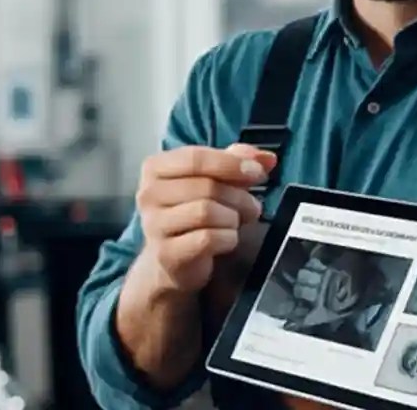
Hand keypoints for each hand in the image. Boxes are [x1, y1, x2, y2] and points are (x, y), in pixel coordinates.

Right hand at [135, 143, 275, 293]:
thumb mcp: (214, 178)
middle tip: (252, 206)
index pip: (195, 157)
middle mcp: (148, 194)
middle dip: (238, 196)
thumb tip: (268, 158)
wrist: (174, 259)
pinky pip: (207, 239)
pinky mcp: (166, 253)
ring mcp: (154, 225)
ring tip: (235, 223)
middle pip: (205, 186)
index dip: (231, 163)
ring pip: (206, 212)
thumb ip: (238, 161)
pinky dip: (227, 238)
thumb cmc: (193, 211)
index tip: (258, 172)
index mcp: (156, 168)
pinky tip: (226, 240)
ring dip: (232, 218)